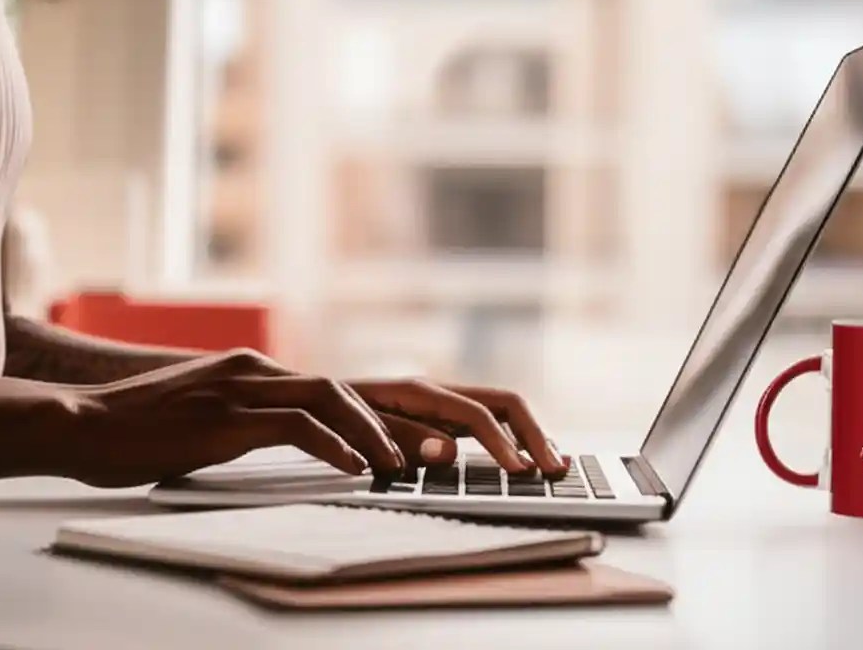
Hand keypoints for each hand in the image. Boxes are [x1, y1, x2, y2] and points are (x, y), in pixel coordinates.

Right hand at [55, 350, 403, 486]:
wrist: (80, 423)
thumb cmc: (137, 430)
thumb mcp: (205, 418)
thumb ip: (247, 421)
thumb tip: (286, 442)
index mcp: (255, 370)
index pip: (337, 386)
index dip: (386, 412)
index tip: (423, 437)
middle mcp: (256, 369)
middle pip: (350, 387)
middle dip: (402, 420)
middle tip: (443, 449)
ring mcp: (241, 387)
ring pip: (332, 399)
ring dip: (376, 435)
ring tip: (405, 466)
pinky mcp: (226, 415)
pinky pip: (295, 425)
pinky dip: (332, 447)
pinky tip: (353, 470)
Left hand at [347, 381, 567, 478]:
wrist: (305, 395)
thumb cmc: (327, 414)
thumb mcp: (356, 427)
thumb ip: (401, 438)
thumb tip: (447, 451)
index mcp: (419, 391)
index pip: (476, 414)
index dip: (503, 443)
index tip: (522, 472)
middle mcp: (436, 392)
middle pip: (503, 402)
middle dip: (534, 433)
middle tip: (557, 469)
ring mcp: (439, 403)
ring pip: (499, 411)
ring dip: (528, 435)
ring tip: (553, 464)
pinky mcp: (437, 416)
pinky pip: (484, 422)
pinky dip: (509, 438)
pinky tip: (521, 458)